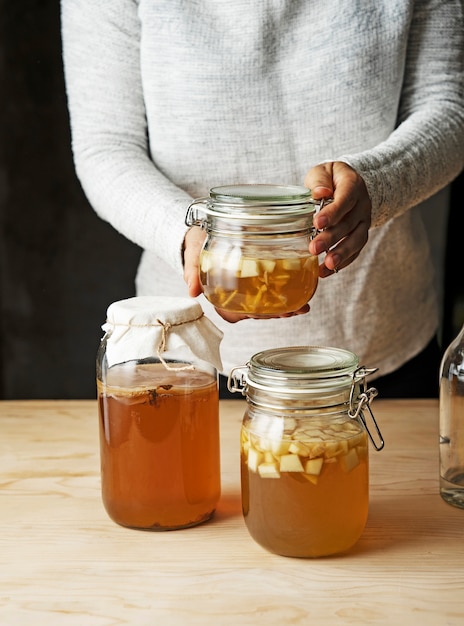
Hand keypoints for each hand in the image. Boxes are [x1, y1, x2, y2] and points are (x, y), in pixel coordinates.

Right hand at [183, 226, 309, 322]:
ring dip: (286, 307)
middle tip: (295, 309)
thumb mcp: (193, 255)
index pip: (241, 314)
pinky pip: (272, 293)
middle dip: (278, 313)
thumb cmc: (197, 245)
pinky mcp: (256, 282)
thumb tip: (192, 291)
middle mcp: (235, 300)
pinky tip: (303, 292)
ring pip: (268, 306)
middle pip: (258, 312)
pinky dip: (288, 294)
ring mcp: (247, 293)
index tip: (276, 313)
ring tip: (303, 305)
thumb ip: (192, 271)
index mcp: (220, 300)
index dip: (259, 315)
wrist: (201, 232)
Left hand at [305, 162, 371, 277]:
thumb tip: (320, 193)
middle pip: (349, 224)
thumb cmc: (331, 178)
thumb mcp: (323, 171)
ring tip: (327, 265)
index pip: (345, 200)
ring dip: (341, 254)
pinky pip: (355, 251)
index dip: (332, 212)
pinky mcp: (360, 235)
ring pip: (356, 240)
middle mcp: (362, 205)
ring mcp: (364, 222)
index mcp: (353, 186)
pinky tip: (326, 271)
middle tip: (314, 248)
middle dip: (331, 238)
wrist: (348, 184)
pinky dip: (342, 263)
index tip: (317, 223)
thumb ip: (319, 181)